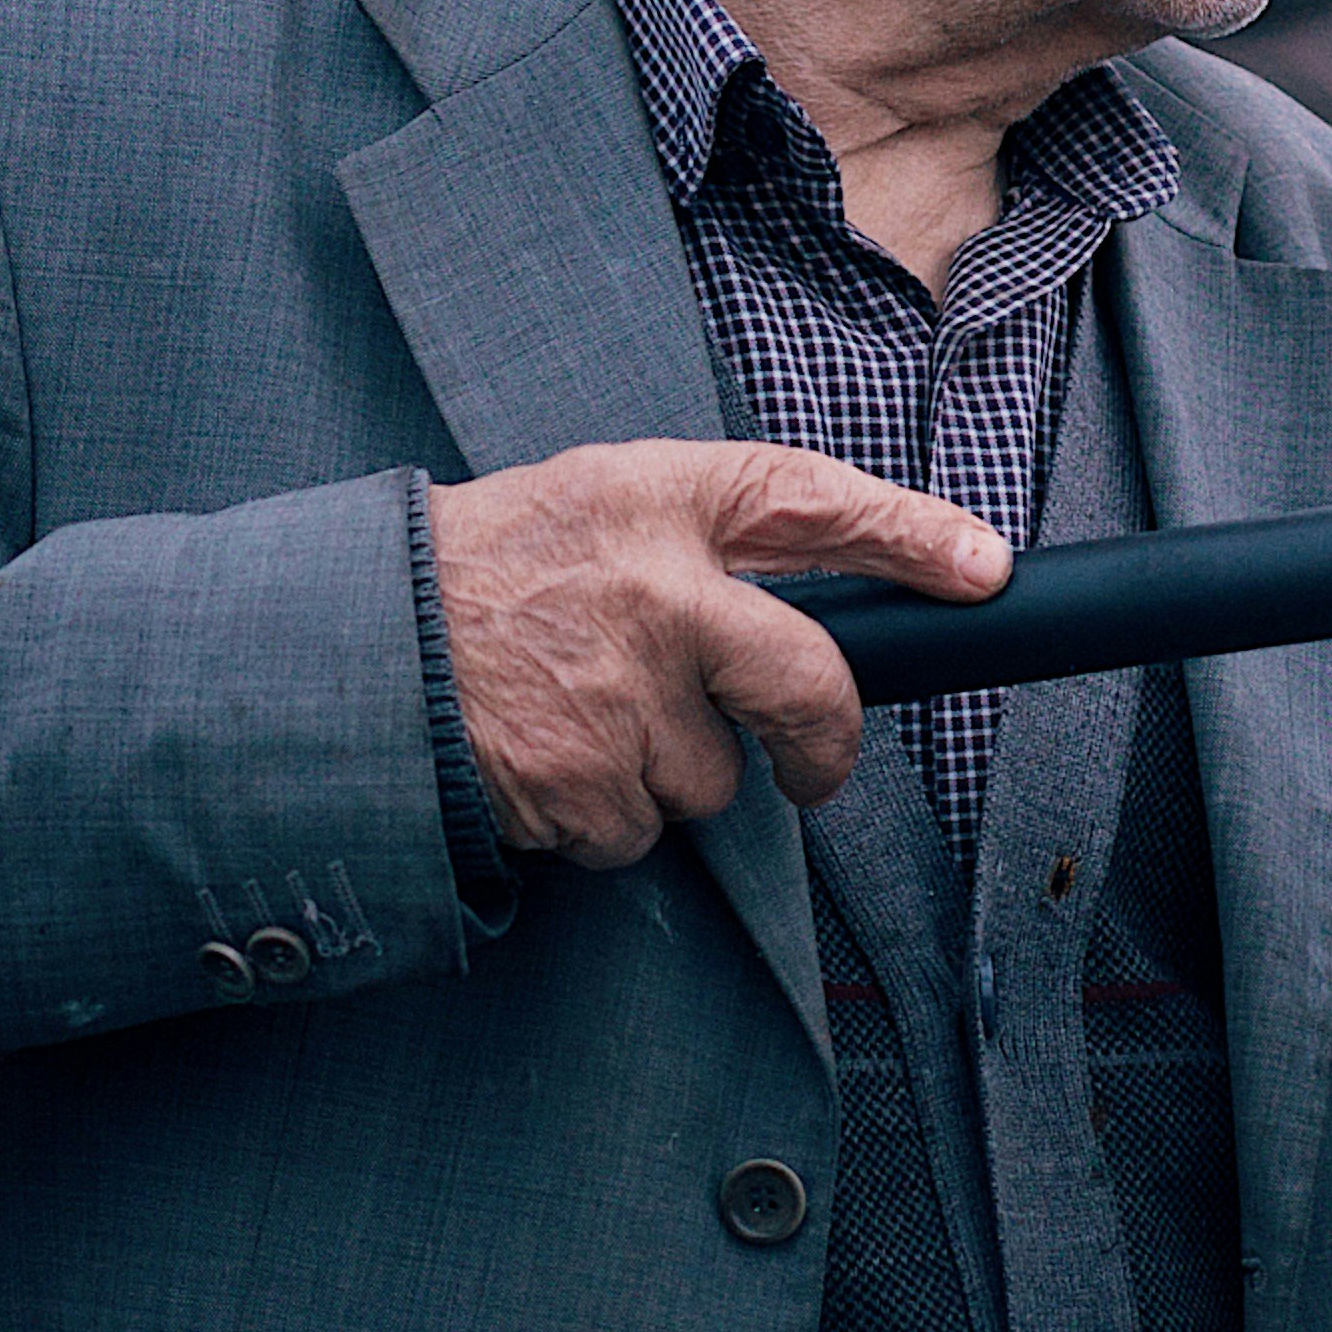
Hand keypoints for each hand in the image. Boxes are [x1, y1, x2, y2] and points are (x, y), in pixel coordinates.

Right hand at [421, 440, 1005, 868]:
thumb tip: (807, 613)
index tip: (984, 569)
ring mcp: (624, 693)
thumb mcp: (586, 508)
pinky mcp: (588, 781)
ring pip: (715, 778)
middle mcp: (655, 590)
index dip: (910, 536)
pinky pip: (641, 831)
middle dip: (828, 742)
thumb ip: (693, 545)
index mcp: (654, 499)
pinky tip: (544, 766)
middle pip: (810, 682)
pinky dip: (601, 820)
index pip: (812, 501)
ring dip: (661, 775)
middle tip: (816, 767)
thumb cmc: (478, 580)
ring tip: (577, 724)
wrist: (346, 653)